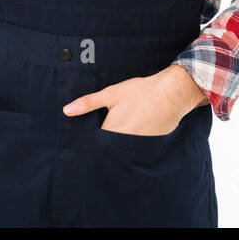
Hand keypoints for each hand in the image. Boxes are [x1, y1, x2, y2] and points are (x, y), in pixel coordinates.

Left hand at [62, 65, 207, 135]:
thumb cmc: (140, 92)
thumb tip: (67, 110)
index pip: (95, 142)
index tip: (90, 136)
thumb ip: (88, 103)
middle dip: (107, 141)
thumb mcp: (111, 94)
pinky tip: (138, 128)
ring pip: (123, 148)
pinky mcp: (150, 146)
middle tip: (112, 126)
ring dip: (121, 142)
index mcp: (111, 131)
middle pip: (109, 147)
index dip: (92, 139)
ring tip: (126, 126)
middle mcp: (124, 143)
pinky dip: (135, 141)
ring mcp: (138, 146)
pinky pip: (137, 148)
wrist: (171, 93)